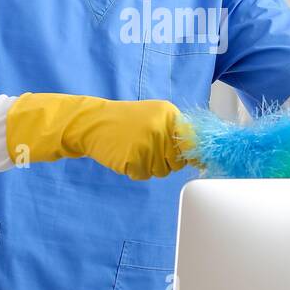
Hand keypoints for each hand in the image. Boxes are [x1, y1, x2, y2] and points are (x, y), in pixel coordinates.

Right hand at [5, 92, 197, 180]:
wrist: (93, 122)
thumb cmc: (124, 122)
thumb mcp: (153, 116)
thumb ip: (174, 131)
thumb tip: (197, 154)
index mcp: (169, 114)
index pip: (190, 143)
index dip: (186, 154)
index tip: (182, 158)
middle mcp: (161, 128)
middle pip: (177, 162)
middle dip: (164, 161)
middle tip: (146, 150)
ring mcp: (148, 144)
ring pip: (161, 171)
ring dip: (148, 167)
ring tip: (134, 150)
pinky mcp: (134, 158)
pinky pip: (143, 175)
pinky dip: (134, 170)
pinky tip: (125, 155)